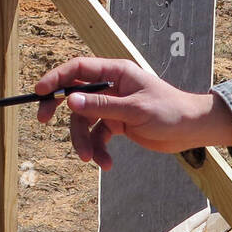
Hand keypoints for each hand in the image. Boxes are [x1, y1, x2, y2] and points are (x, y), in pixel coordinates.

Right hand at [34, 57, 231, 169]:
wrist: (192, 130)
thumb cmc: (170, 111)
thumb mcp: (135, 109)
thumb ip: (102, 105)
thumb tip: (70, 100)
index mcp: (117, 72)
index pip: (79, 68)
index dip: (57, 77)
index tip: (39, 92)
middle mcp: (112, 86)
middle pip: (75, 94)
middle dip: (59, 109)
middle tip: (43, 121)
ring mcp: (113, 106)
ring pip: (84, 121)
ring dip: (84, 141)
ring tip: (91, 159)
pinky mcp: (117, 124)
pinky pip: (98, 137)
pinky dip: (98, 150)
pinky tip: (107, 163)